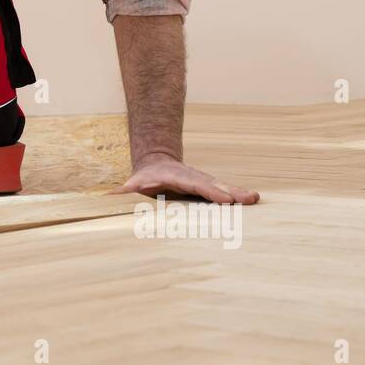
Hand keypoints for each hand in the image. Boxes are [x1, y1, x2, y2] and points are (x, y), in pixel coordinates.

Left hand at [112, 153, 259, 204]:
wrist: (155, 165)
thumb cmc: (142, 180)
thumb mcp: (132, 185)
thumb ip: (124, 192)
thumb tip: (110, 197)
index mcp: (174, 178)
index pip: (192, 185)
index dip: (208, 191)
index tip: (224, 199)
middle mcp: (192, 178)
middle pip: (211, 184)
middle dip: (229, 191)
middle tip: (247, 199)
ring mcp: (202, 181)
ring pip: (221, 186)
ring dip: (238, 193)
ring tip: (255, 198)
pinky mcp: (208, 187)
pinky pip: (224, 192)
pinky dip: (238, 195)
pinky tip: (254, 199)